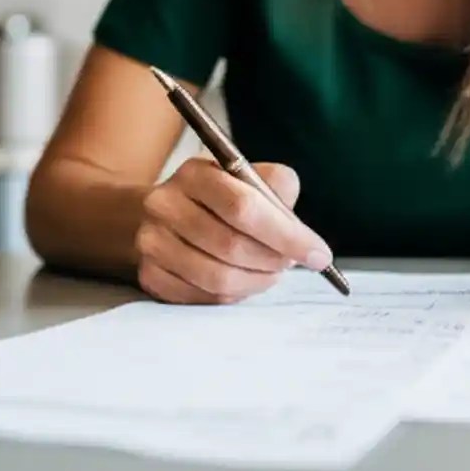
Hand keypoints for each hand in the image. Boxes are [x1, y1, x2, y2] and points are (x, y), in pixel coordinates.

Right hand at [135, 159, 332, 303]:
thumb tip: (301, 232)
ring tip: (270, 273)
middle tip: (291, 263)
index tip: (318, 254)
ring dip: (256, 282)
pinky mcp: (151, 275)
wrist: (167, 214)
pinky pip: (203, 297)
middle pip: (230, 246)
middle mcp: (165, 204)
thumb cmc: (220, 198)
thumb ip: (278, 189)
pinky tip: (243, 280)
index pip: (243, 207)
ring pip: (217, 278)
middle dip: (273, 261)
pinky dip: (233, 295)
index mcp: (195, 173)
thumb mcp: (249, 177)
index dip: (285, 234)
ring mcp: (152, 242)